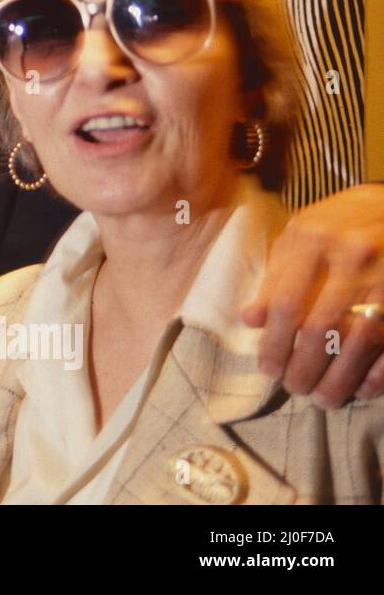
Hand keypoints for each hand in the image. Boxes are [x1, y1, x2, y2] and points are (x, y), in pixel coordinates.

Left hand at [241, 183, 383, 407]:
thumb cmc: (342, 222)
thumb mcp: (301, 235)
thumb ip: (276, 275)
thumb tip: (250, 319)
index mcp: (314, 240)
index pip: (285, 304)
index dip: (274, 344)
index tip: (268, 368)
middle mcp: (352, 257)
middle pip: (320, 329)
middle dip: (304, 368)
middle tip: (294, 387)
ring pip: (359, 342)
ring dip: (339, 379)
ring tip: (322, 398)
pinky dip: (378, 374)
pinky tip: (363, 390)